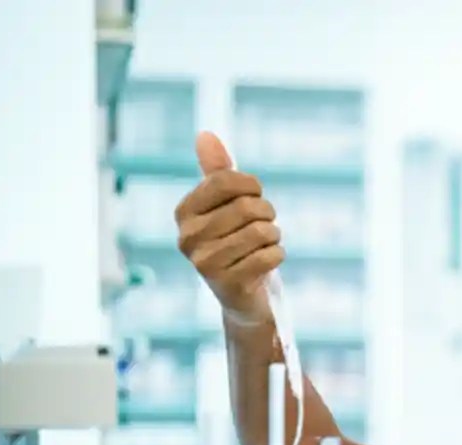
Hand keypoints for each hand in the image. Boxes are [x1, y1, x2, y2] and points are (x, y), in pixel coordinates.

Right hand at [175, 131, 281, 323]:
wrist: (242, 294)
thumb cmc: (235, 241)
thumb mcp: (226, 205)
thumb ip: (217, 171)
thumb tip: (205, 134)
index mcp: (184, 212)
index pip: (225, 180)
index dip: (252, 186)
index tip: (255, 197)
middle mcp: (187, 237)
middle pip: (246, 206)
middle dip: (267, 213)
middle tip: (265, 225)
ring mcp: (205, 263)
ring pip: (261, 231)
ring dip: (273, 235)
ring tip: (265, 243)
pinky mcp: (228, 284)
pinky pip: (269, 256)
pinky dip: (277, 255)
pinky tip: (267, 262)